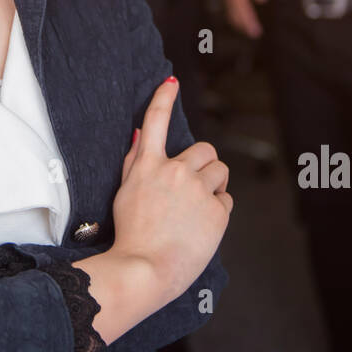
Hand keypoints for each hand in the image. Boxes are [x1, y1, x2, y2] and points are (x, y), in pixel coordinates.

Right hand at [110, 78, 231, 305]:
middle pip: (205, 150)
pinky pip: (226, 200)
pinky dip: (217, 210)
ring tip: (197, 209)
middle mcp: (175, 171)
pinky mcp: (217, 210)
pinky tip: (201, 227)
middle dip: (203, 165)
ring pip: (220, 171)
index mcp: (148, 166)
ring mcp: (198, 189)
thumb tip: (140, 133)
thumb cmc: (131, 236)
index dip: (163, 97)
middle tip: (194, 186)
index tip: (171, 82)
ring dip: (214, 185)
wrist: (145, 269)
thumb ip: (134, 161)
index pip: (155, 121)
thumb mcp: (125, 193)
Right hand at [222, 0, 267, 37]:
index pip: (241, 7)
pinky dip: (237, 19)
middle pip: (235, 13)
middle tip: (255, 34)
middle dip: (244, 24)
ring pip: (231, 14)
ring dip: (241, 24)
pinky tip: (244, 25)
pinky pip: (230, 11)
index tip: (255, 27)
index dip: (248, 18)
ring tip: (252, 32)